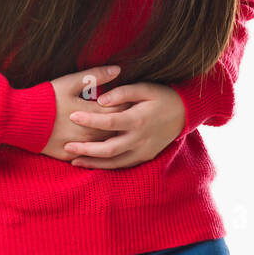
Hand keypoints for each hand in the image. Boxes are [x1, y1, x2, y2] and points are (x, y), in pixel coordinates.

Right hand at [37, 65, 132, 161]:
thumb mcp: (68, 83)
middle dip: (124, 122)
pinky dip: (98, 152)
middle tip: (133, 116)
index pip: (117, 109)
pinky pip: (88, 157)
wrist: (17, 119)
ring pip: (104, 145)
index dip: (127, 104)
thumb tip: (118, 69)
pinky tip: (104, 146)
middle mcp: (85, 133)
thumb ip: (94, 76)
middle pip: (114, 129)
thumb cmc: (44, 98)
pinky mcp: (67, 156)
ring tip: (122, 130)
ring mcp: (76, 147)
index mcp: (88, 113)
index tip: (134, 100)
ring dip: (113, 137)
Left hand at [64, 81, 185, 167]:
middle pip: (108, 149)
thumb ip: (122, 92)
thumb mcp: (145, 88)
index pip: (109, 122)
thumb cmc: (162, 96)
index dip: (89, 120)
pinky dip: (106, 166)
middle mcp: (140, 139)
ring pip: (114, 162)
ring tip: (73, 160)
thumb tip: (100, 100)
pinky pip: (123, 165)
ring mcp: (143, 150)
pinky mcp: (145, 157)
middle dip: (86, 149)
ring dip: (93, 162)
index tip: (72, 116)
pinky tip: (92, 164)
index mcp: (139, 119)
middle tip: (67, 145)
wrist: (186, 113)